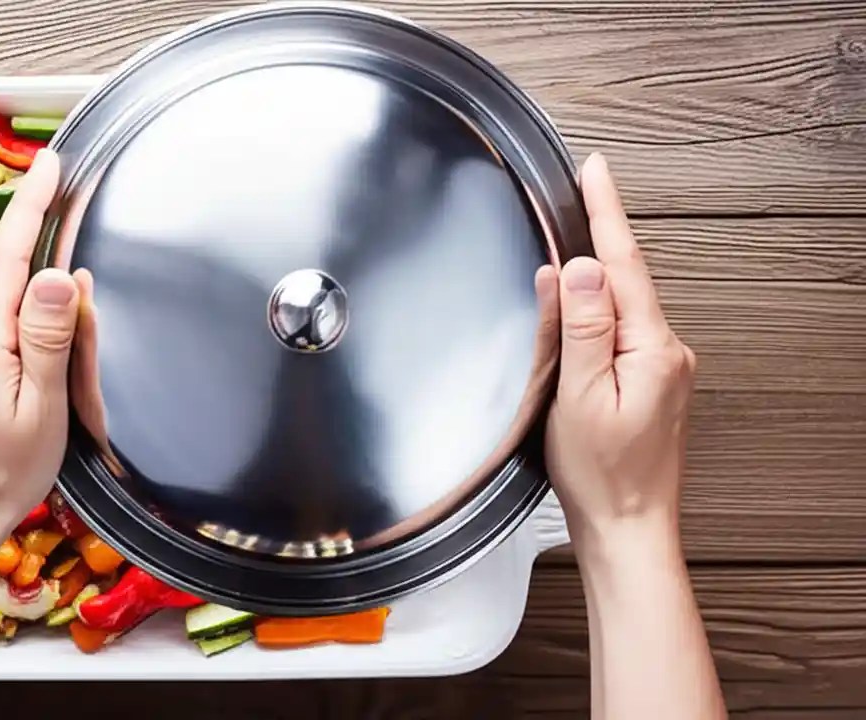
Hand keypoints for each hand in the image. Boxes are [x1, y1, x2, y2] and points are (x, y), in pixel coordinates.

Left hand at [0, 150, 81, 546]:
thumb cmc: (3, 475)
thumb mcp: (43, 408)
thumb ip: (50, 337)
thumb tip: (61, 274)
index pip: (9, 255)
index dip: (30, 204)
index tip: (49, 161)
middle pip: (6, 276)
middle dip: (38, 248)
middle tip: (67, 229)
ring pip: (1, 306)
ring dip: (34, 299)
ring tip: (63, 338)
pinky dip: (20, 323)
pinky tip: (38, 357)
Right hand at [539, 153, 696, 562]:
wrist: (628, 527)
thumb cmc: (602, 475)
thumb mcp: (581, 398)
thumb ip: (582, 330)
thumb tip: (581, 270)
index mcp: (652, 350)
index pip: (625, 265)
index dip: (606, 213)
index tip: (596, 169)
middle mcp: (667, 352)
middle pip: (626, 279)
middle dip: (599, 236)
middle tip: (576, 191)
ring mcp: (664, 367)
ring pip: (622, 305)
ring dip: (596, 277)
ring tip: (567, 251)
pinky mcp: (653, 381)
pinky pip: (622, 329)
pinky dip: (598, 311)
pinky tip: (580, 311)